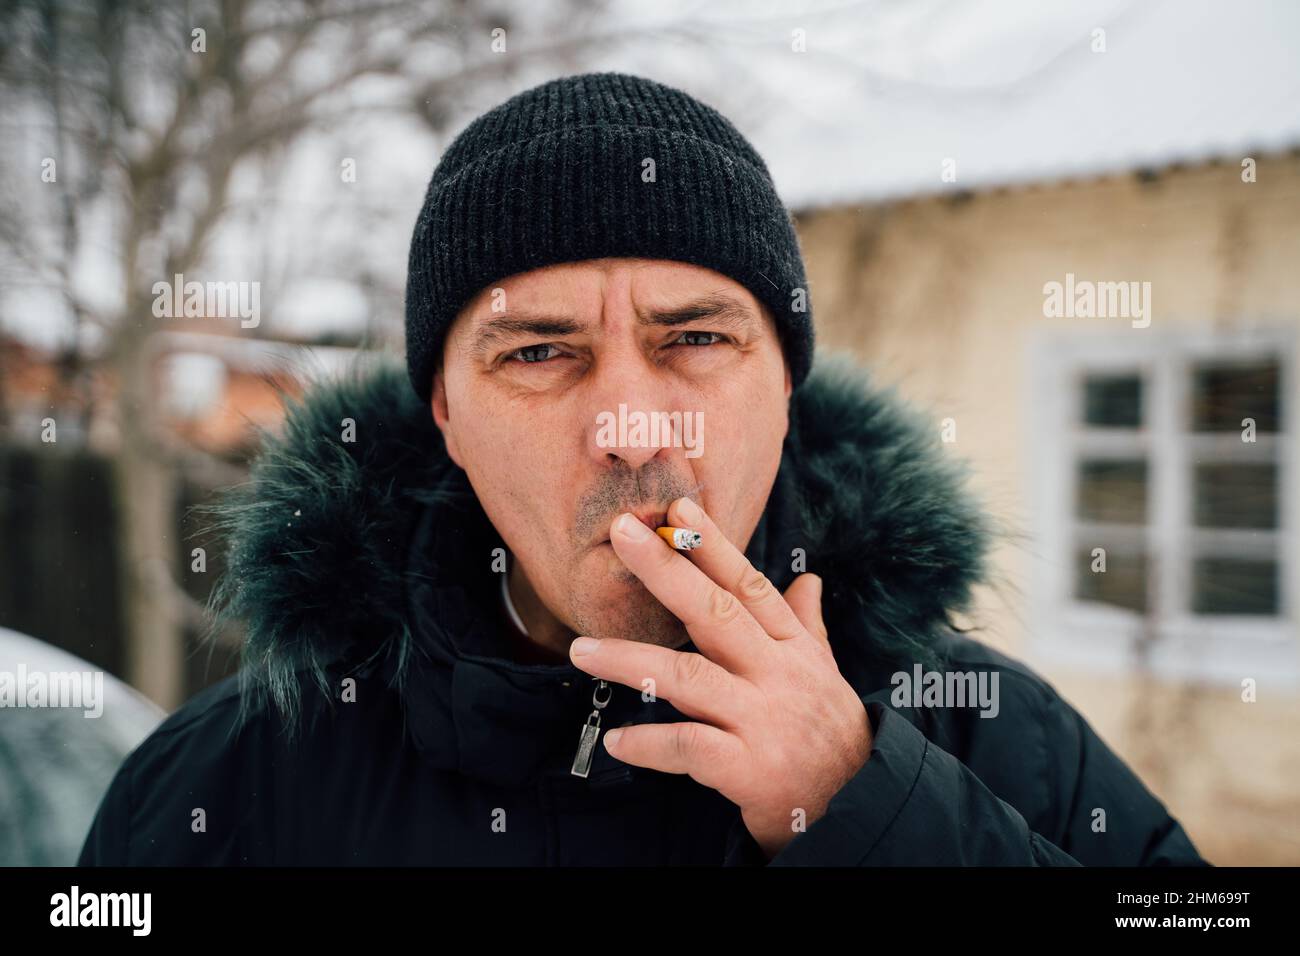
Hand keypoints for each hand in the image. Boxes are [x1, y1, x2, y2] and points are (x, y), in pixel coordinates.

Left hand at [568, 496, 873, 859]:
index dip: (713, 545)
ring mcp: (763, 720)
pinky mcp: (750, 768)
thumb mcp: (823, 675)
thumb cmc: (831, 735)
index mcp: (792, 648)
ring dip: (630, 660)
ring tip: (580, 650)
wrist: (861, 807)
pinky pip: (689, 747)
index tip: (678, 508)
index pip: (748, 586)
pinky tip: (617, 740)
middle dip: (666, 569)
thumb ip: (805, 626)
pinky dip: (649, 744)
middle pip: (716, 612)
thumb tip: (806, 579)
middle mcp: (778, 674)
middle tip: (621, 534)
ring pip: (688, 677)